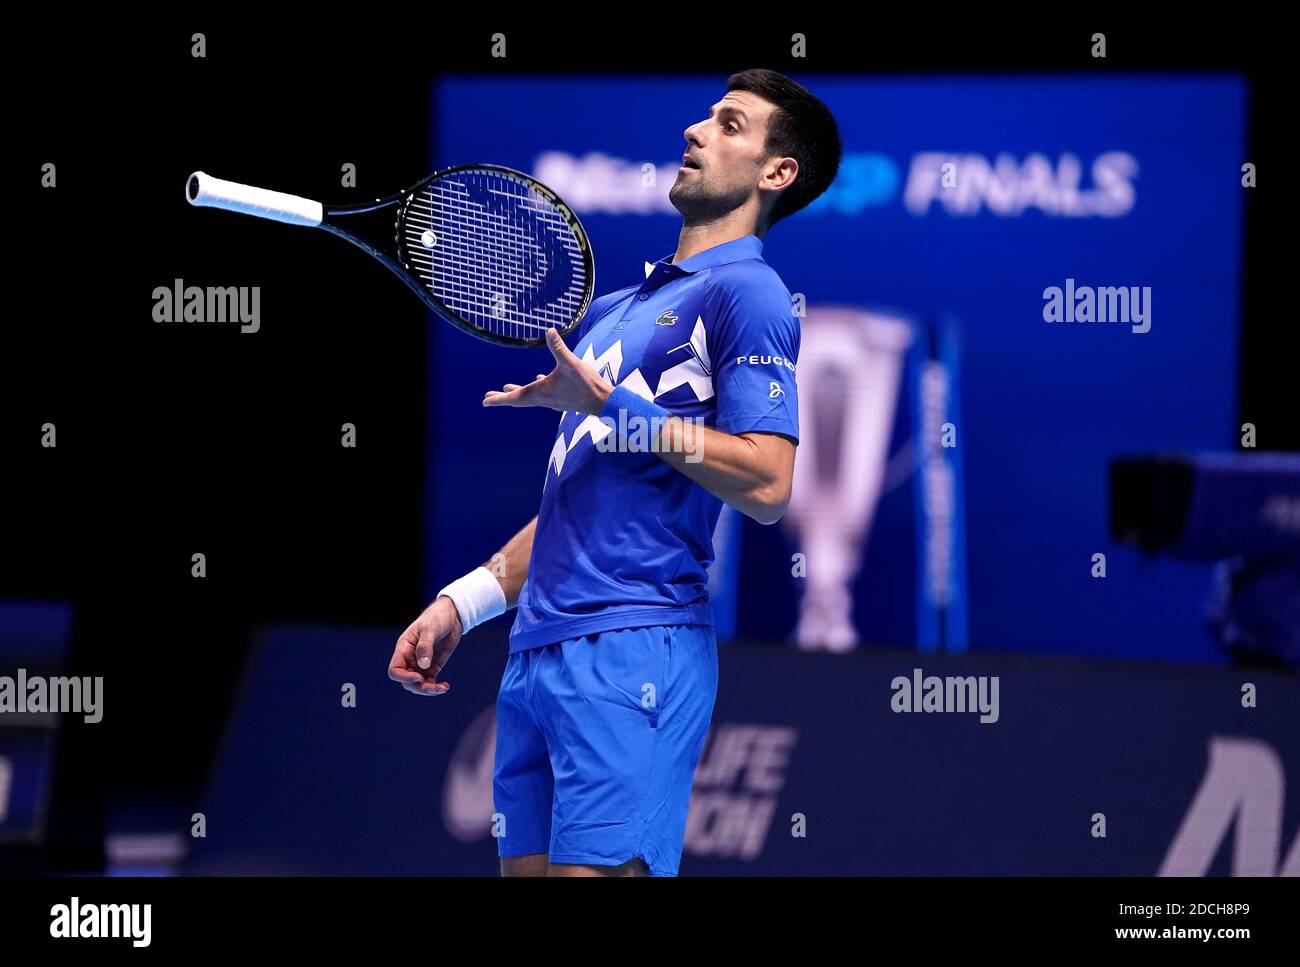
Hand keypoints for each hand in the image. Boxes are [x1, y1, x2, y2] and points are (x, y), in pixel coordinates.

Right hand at [388, 596, 462, 695]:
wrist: (452, 615)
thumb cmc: (437, 617)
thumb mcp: (431, 629)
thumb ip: (425, 647)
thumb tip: (423, 666)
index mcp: (404, 649)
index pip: (395, 670)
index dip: (404, 677)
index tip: (419, 676)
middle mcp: (410, 659)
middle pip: (407, 681)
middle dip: (419, 687)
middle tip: (434, 687)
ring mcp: (421, 664)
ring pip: (418, 685)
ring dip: (428, 690)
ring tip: (442, 688)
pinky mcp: (432, 666)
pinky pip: (430, 682)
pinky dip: (436, 687)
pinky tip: (445, 686)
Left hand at [482, 327, 611, 415]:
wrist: (602, 402)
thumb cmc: (586, 384)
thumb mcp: (571, 363)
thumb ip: (559, 347)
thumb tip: (549, 330)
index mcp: (541, 392)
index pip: (515, 397)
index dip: (499, 399)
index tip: (485, 401)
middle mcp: (544, 399)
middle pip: (519, 399)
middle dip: (503, 398)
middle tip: (488, 398)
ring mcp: (552, 400)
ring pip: (530, 397)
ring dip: (517, 393)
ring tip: (507, 388)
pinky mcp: (561, 399)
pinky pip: (542, 394)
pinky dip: (535, 389)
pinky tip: (538, 380)